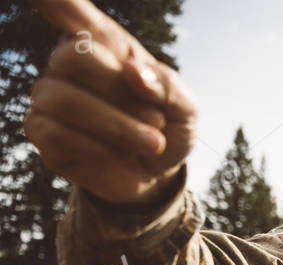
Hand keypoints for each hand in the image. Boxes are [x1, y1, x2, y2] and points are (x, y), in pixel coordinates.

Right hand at [25, 0, 197, 204]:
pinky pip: (58, 134)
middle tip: (157, 120)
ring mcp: (48, 94)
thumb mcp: (184, 107)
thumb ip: (166, 86)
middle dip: (123, 95)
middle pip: (76, 57)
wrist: (157, 174)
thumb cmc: (167, 128)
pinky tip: (121, 155)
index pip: (66, 6)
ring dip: (118, 127)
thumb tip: (133, 71)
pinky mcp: (41, 131)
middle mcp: (67, 62)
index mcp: (104, 42)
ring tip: (151, 142)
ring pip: (65, 99)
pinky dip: (100, 149)